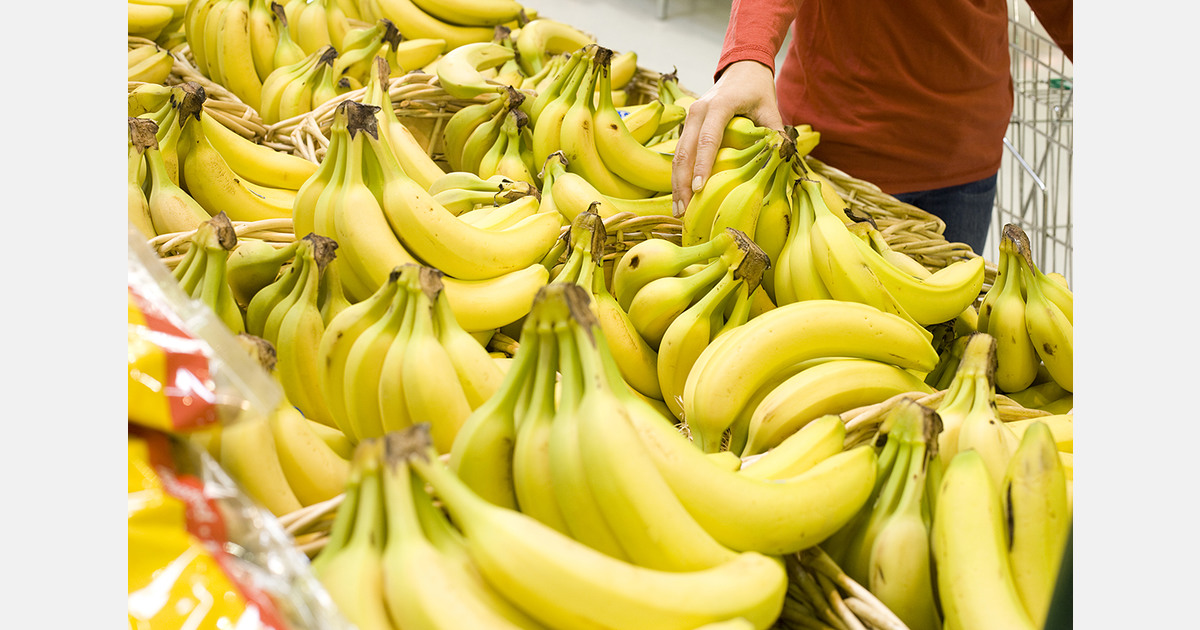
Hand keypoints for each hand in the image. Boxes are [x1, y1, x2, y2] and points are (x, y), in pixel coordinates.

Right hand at [671, 60, 783, 215]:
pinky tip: (681, 196)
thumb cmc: (757, 89)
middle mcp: (698, 111)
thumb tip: (784, 162)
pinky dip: (678, 176)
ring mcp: (689, 119)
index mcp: (719, 105)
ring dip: (676, 184)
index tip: (699, 189)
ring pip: (677, 155)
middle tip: (683, 211)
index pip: (708, 139)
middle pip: (684, 151)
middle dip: (681, 183)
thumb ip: (776, 134)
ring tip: (678, 210)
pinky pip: (679, 153)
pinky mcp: (687, 127)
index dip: (702, 165)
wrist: (742, 68)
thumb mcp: (770, 107)